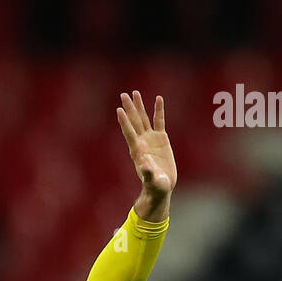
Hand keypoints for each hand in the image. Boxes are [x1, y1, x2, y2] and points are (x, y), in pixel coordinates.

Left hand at [117, 91, 175, 215]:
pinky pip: (159, 121)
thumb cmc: (155, 187)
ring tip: (135, 93)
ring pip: (144, 119)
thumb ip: (148, 173)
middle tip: (123, 95)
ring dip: (140, 106)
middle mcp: (142, 142)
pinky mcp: (161, 138)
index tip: (119, 110)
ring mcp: (151, 139)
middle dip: (129, 108)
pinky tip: (158, 99)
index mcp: (137, 151)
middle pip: (134, 122)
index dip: (125, 122)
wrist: (162, 187)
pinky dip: (158, 110)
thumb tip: (144, 164)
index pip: (129, 133)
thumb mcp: (152, 181)